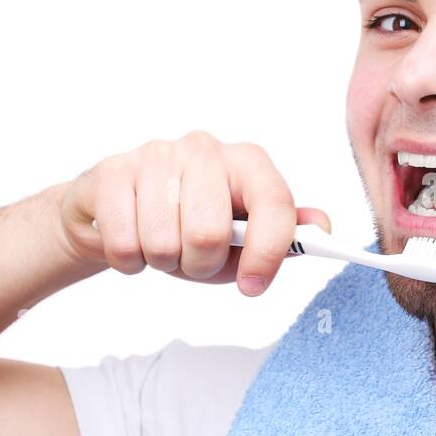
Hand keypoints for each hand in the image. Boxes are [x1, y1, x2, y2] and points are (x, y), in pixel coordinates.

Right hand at [57, 130, 329, 295]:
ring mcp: (156, 155)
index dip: (268, 252)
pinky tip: (132, 241)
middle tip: (193, 259)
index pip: (274, 202)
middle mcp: (204, 149)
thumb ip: (283, 236)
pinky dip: (128, 261)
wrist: (117, 211)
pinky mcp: (112, 172)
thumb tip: (323, 230)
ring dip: (163, 263)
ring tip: (162, 246)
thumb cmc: (188, 225)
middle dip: (201, 265)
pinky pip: (124, 244)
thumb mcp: (241, 238)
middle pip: (209, 233)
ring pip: (163, 243)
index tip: (254, 287)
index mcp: (247, 162)